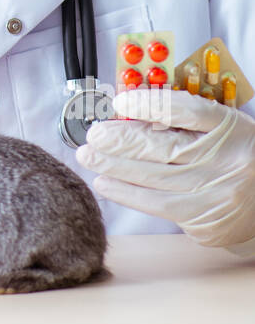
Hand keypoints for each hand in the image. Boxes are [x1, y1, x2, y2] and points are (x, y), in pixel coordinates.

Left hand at [75, 87, 254, 251]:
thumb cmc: (234, 157)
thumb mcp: (220, 129)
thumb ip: (184, 120)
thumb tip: (132, 114)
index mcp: (231, 130)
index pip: (187, 111)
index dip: (150, 105)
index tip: (119, 102)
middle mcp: (225, 162)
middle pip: (163, 148)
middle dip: (120, 141)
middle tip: (93, 135)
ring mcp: (214, 194)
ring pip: (153, 178)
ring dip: (114, 167)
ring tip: (89, 157)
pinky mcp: (204, 221)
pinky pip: (156, 205)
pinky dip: (126, 193)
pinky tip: (106, 183)